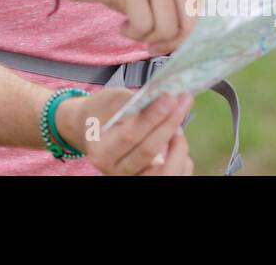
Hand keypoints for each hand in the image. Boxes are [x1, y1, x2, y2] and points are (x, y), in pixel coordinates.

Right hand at [57, 89, 194, 175]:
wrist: (92, 130)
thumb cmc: (101, 112)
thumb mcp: (109, 100)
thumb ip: (133, 102)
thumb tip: (161, 98)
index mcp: (100, 151)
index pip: (129, 135)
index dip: (152, 117)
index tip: (169, 97)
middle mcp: (115, 170)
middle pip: (148, 150)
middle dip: (168, 124)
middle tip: (183, 102)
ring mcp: (132, 177)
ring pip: (164, 170)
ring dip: (178, 143)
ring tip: (179, 119)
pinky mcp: (145, 177)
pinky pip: (171, 174)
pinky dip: (180, 157)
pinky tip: (177, 136)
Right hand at [58, 0, 207, 54]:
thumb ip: (180, 6)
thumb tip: (203, 43)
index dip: (221, 24)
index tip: (211, 43)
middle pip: (194, 25)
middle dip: (173, 43)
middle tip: (154, 43)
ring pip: (168, 29)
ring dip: (149, 39)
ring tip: (134, 28)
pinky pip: (144, 27)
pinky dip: (132, 34)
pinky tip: (123, 25)